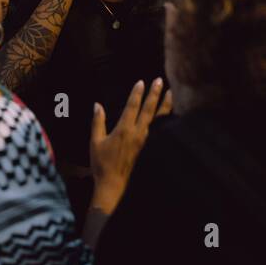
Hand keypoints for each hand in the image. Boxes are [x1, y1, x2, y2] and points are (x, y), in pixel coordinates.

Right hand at [90, 78, 171, 213]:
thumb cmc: (101, 163)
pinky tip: (168, 114)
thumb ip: (97, 122)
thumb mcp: (95, 142)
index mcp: (124, 130)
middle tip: (160, 80)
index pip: (132, 107)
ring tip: (170, 93)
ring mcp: (145, 141)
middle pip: (149, 110)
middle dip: (154, 94)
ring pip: (158, 119)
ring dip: (164, 105)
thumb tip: (97, 105)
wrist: (113, 184)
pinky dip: (164, 118)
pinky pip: (158, 129)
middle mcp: (137, 133)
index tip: (141, 82)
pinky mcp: (147, 147)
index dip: (136, 94)